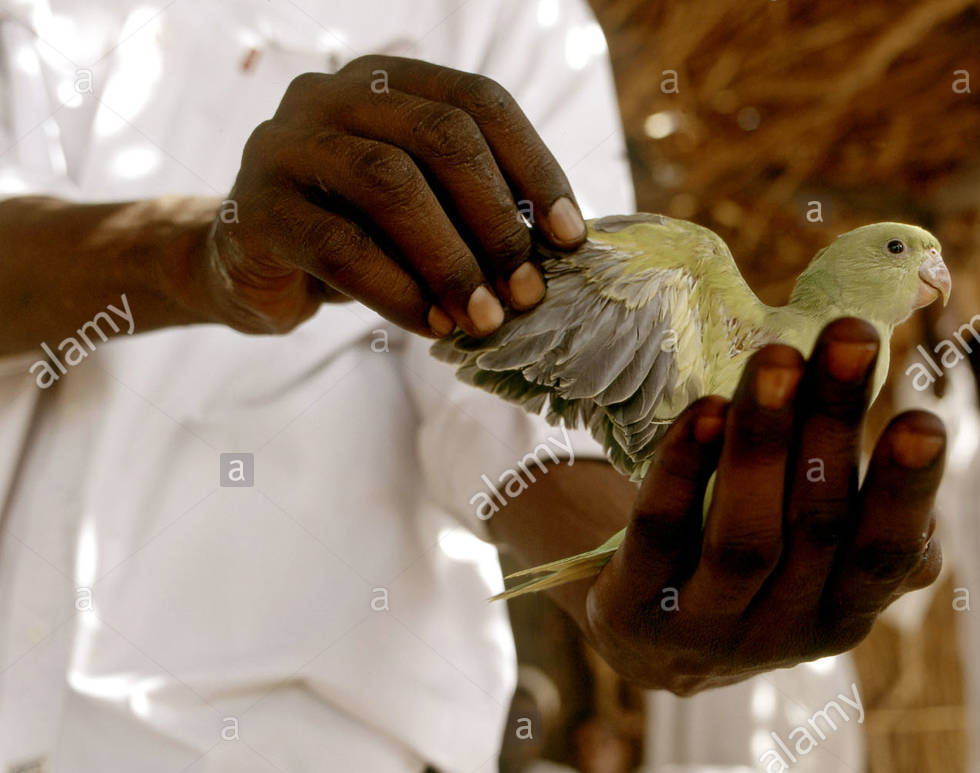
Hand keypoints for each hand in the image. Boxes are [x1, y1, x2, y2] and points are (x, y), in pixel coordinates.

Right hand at [201, 57, 586, 337]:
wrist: (250, 268)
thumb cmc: (357, 236)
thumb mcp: (423, 211)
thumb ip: (475, 209)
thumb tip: (563, 246)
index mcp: (388, 82)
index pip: (479, 102)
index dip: (534, 167)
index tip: (570, 238)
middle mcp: (333, 96)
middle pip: (439, 135)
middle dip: (497, 220)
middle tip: (529, 292)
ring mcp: (287, 145)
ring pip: (389, 184)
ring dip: (452, 260)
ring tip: (486, 317)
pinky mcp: (257, 208)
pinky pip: (341, 247)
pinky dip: (398, 291)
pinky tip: (431, 325)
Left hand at [586, 318, 945, 694]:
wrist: (653, 638)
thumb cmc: (760, 567)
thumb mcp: (822, 559)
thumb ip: (872, 511)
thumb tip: (921, 438)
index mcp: (844, 613)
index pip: (885, 556)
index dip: (906, 493)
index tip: (924, 420)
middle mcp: (783, 633)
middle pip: (816, 527)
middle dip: (835, 424)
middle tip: (850, 335)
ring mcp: (705, 627)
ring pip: (743, 538)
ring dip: (763, 443)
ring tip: (778, 358)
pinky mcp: (635, 609)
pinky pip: (660, 533)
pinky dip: (683, 470)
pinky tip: (703, 412)